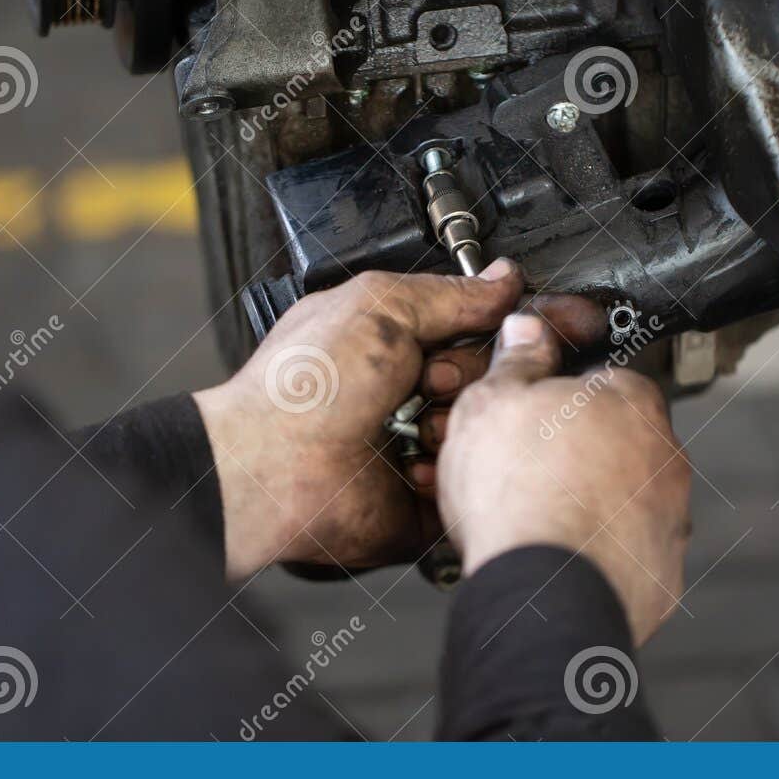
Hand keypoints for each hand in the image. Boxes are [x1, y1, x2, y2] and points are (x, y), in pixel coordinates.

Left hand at [194, 262, 524, 579]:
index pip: (470, 327)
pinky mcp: (420, 498)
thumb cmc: (302, 386)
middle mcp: (405, 391)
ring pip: (484, 430)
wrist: (276, 467)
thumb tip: (502, 280)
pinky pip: (468, 485)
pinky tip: (416, 465)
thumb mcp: (380, 306)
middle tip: (429, 379)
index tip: (482, 330)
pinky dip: (450, 474)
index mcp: (391, 341)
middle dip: (466, 377)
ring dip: (458, 425)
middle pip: (486, 378)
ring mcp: (414, 445)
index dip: (486, 328)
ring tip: (421, 427)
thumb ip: (449, 292)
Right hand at [435, 314, 691, 644]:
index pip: (606, 377)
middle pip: (620, 439)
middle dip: (580, 449)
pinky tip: (557, 557)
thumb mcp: (492, 402)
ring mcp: (670, 519)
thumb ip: (516, 361)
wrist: (541, 594)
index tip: (535, 408)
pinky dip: (599, 553)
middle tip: (527, 466)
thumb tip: (526, 331)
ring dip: (591, 503)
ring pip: (627, 498)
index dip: (563, 392)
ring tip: (537, 518)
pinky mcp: (661, 576)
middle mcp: (665, 457)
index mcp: (631, 401)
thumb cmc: (519, 495)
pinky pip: (628, 552)